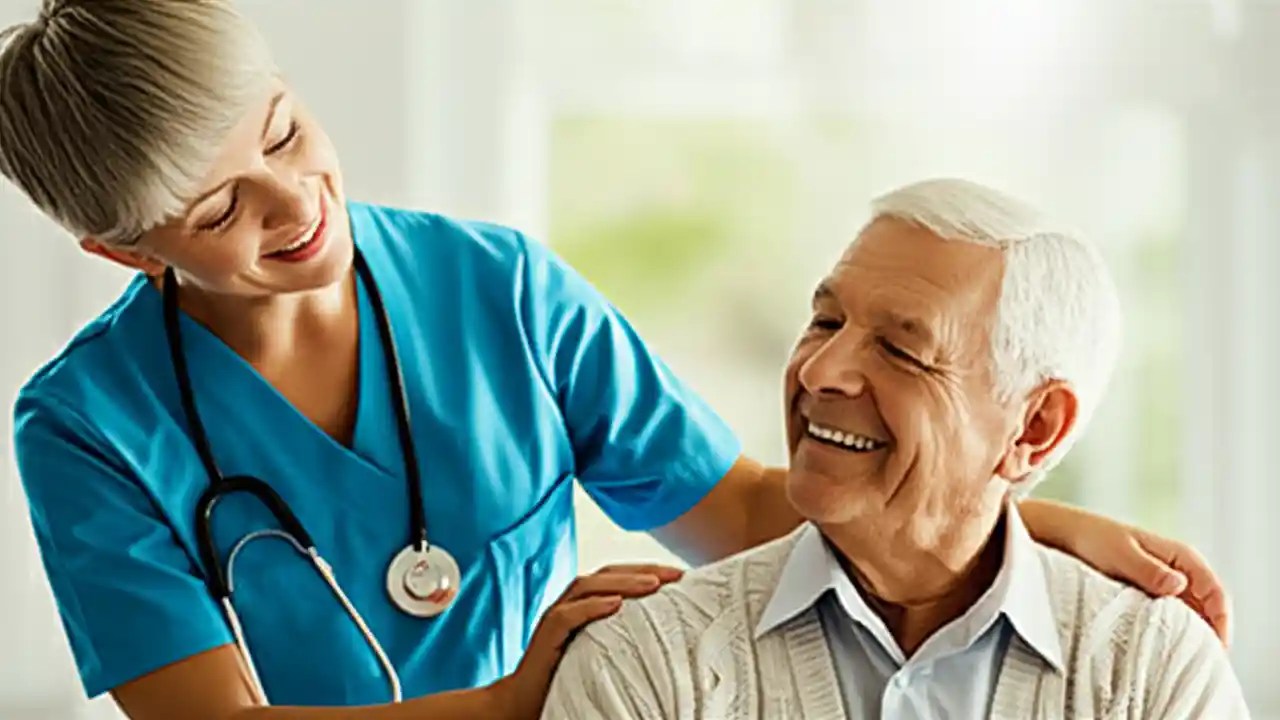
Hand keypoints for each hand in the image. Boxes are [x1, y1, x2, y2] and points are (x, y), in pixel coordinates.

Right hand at [488, 563, 683, 719]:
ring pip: (587, 586)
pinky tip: (615, 604)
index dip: (649, 571)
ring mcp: (555, 617)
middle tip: (677, 575)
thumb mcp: (604, 652)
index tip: (682, 576)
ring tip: (653, 584)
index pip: (618, 577)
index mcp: (585, 605)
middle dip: (643, 570)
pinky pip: (566, 616)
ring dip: (622, 582)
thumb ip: (624, 637)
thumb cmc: (566, 679)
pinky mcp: (544, 637)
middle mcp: (569, 604)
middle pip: (606, 573)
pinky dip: (590, 607)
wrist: (523, 703)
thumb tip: (669, 635)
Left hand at [1021, 499, 1229, 644]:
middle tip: (1205, 665)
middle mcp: (1181, 570)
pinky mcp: (1153, 594)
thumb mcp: (1120, 554)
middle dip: (1212, 635)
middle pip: (1209, 607)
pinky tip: (1167, 650)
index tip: (1217, 648)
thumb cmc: (1095, 539)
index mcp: (1182, 556)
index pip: (1215, 592)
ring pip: (1194, 614)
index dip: (1221, 621)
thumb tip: (1178, 585)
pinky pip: (1173, 615)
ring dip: (1194, 635)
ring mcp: (1168, 583)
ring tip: (1187, 663)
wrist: (1069, 535)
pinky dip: (1175, 632)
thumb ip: (1148, 570)